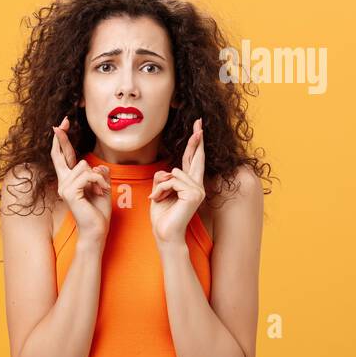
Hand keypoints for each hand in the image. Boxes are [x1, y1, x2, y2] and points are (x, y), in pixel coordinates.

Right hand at [50, 116, 111, 244]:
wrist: (97, 230)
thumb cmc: (99, 211)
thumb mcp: (102, 187)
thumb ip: (99, 175)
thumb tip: (98, 167)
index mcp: (69, 181)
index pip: (62, 157)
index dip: (61, 141)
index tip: (60, 125)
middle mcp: (63, 183)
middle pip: (61, 155)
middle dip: (62, 138)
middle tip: (63, 122)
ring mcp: (64, 188)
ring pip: (83, 166)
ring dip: (98, 177)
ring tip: (101, 190)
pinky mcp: (70, 193)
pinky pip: (88, 176)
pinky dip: (99, 182)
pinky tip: (101, 191)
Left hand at [149, 118, 205, 246]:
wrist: (165, 235)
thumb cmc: (161, 217)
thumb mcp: (159, 192)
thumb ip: (163, 179)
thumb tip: (167, 171)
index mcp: (189, 185)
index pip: (192, 161)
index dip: (195, 145)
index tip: (198, 129)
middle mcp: (197, 186)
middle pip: (195, 158)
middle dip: (196, 140)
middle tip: (199, 122)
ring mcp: (198, 190)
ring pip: (173, 173)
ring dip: (159, 186)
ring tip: (157, 198)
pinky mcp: (194, 194)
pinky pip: (172, 181)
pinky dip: (160, 190)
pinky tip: (158, 200)